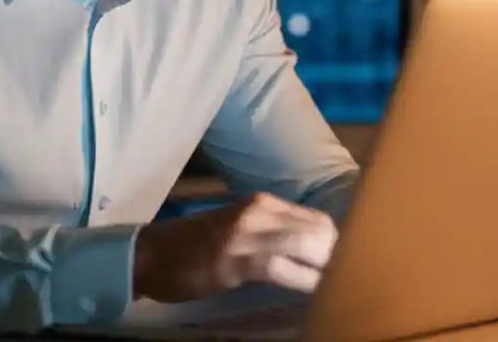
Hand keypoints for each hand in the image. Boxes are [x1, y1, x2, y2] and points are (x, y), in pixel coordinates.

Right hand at [132, 192, 337, 302]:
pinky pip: (280, 268)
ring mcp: (244, 234)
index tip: (347, 266)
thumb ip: (273, 234)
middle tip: (345, 281)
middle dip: (337, 257)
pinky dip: (302, 281)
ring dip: (323, 269)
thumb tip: (314, 253)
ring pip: (304, 245)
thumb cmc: (196, 247)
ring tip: (334, 288)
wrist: (150, 254)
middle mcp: (258, 211)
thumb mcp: (240, 230)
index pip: (317, 219)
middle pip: (318, 230)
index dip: (338, 244)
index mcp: (262, 203)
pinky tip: (312, 292)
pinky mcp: (232, 259)